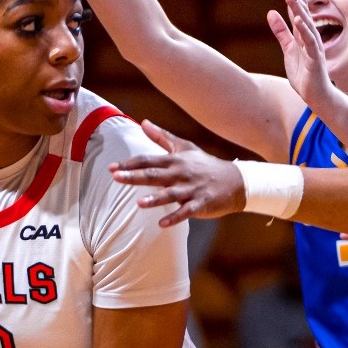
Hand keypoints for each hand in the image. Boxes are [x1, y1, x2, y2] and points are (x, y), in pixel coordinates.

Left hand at [110, 120, 245, 224]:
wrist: (235, 181)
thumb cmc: (205, 164)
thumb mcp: (185, 147)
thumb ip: (162, 137)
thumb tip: (143, 122)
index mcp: (175, 160)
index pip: (149, 160)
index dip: (130, 163)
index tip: (112, 167)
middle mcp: (182, 173)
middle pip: (155, 174)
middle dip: (135, 176)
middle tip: (115, 177)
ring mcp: (192, 189)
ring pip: (171, 194)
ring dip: (155, 198)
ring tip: (139, 203)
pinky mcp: (201, 204)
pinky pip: (186, 211)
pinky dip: (175, 218)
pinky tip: (161, 224)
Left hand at [270, 0, 335, 110]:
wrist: (315, 95)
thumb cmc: (304, 72)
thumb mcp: (288, 49)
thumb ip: (281, 31)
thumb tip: (270, 12)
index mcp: (303, 33)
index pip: (296, 8)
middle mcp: (310, 35)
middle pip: (302, 10)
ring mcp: (314, 46)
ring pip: (307, 23)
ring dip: (298, 8)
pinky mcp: (315, 58)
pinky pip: (310, 41)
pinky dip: (305, 30)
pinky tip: (298, 19)